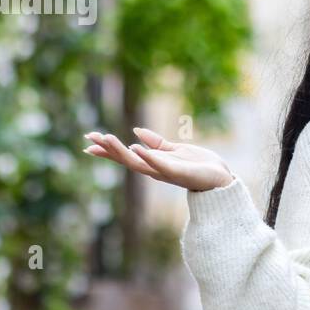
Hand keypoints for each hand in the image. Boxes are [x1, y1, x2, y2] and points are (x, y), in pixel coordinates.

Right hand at [83, 126, 234, 191]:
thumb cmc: (199, 165)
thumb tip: (136, 132)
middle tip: (90, 138)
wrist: (220, 177)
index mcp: (153, 162)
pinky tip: (135, 147)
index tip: (89, 139)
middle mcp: (155, 169)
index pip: (125, 155)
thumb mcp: (174, 149)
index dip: (107, 149)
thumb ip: (156, 143)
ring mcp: (165, 172)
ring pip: (137, 163)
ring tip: (106, 138)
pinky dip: (147, 156)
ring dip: (121, 151)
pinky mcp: (178, 171)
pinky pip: (159, 164)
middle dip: (108, 149)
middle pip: (126, 159)